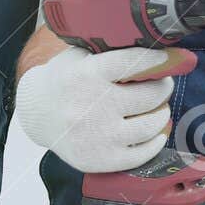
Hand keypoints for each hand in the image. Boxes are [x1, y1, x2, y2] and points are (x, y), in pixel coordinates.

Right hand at [15, 46, 174, 173]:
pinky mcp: (98, 159)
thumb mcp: (79, 55)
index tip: (170, 58)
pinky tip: (156, 133)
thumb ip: (110, 49)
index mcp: (88, 74)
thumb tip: (153, 45)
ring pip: (150, 125)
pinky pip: (140, 154)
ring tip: (159, 108)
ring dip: (162, 114)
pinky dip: (154, 142)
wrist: (35, 115)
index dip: (158, 60)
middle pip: (149, 96)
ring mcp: (96, 135)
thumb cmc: (64, 80)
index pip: (134, 62)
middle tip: (163, 84)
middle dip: (163, 88)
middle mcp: (92, 105)